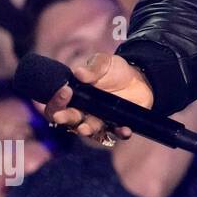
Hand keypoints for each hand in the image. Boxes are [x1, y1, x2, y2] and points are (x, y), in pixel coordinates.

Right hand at [36, 53, 152, 142]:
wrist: (139, 78)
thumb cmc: (114, 71)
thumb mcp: (103, 63)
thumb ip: (92, 68)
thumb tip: (79, 72)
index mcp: (75, 98)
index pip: (57, 106)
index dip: (56, 102)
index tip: (65, 91)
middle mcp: (84, 113)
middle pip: (70, 120)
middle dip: (65, 118)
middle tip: (61, 116)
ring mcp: (101, 120)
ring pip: (91, 130)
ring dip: (87, 130)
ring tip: (85, 129)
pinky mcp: (119, 124)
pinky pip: (118, 132)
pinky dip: (121, 132)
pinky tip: (124, 129)